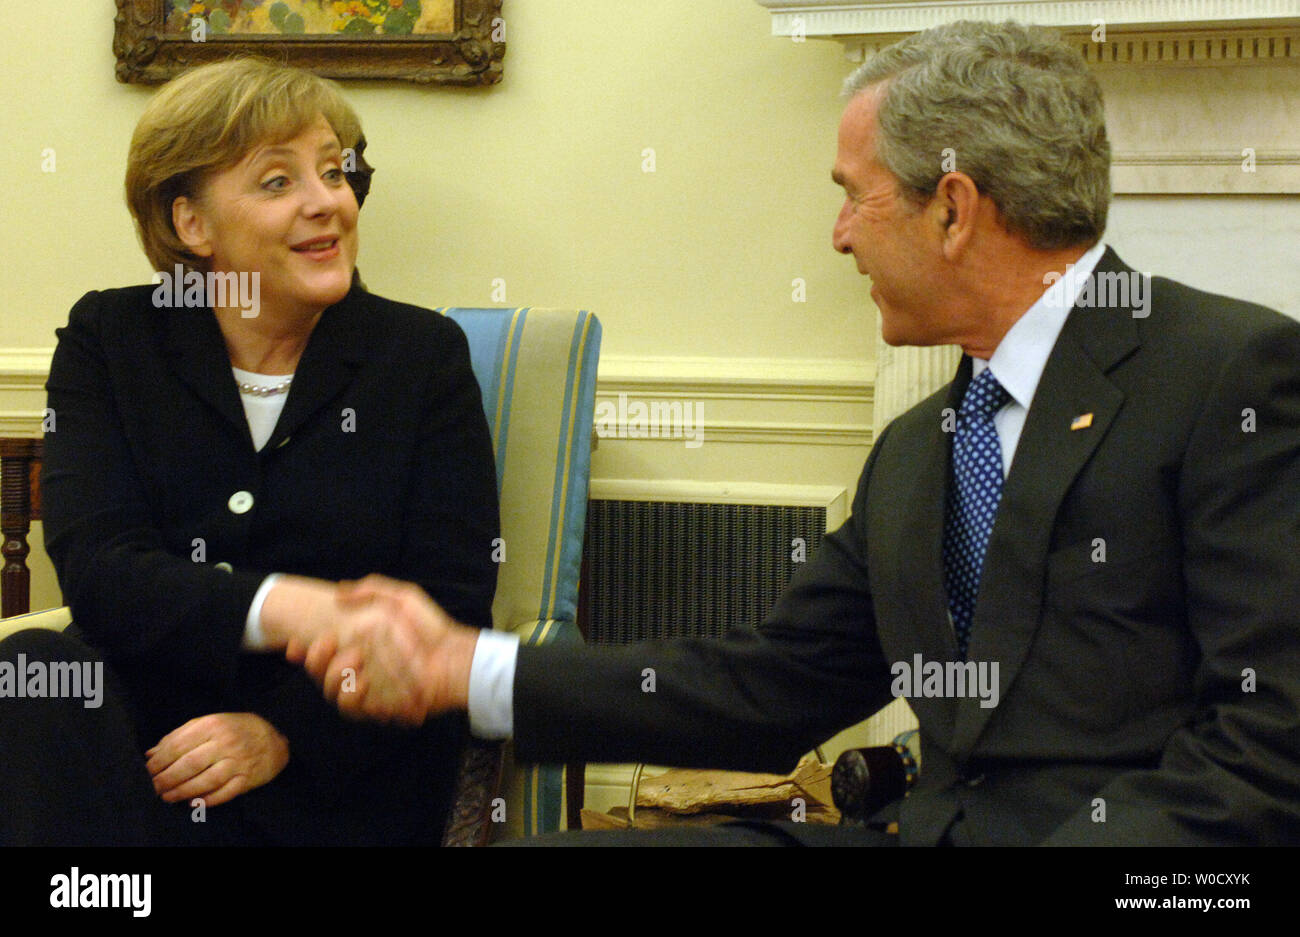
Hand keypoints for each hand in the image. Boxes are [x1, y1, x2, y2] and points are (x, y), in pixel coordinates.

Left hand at [145, 712, 288, 806]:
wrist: (274, 739)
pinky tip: (192, 802)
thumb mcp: (209, 723)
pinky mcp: (246, 779)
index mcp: (213, 725)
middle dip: (166, 779)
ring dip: (182, 792)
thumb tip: (151, 753)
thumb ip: (180, 735)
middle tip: (155, 787)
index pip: (178, 745)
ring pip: (205, 781)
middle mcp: (225, 743)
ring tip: (167, 797)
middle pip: (189, 765)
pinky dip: (206, 800)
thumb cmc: (236, 729)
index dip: (159, 761)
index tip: (149, 770)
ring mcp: (237, 762)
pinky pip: (224, 794)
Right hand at [290, 574, 478, 725]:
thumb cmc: (430, 627)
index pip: (321, 650)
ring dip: (334, 675)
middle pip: (319, 672)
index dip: (302, 649)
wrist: (452, 657)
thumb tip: (338, 591)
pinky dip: (354, 694)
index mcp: (360, 645)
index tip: (294, 642)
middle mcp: (360, 669)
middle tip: (323, 643)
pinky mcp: (377, 706)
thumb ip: (370, 589)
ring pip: (331, 691)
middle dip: (314, 660)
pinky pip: (352, 707)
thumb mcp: (402, 598)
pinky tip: (364, 680)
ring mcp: (367, 690)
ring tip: (354, 659)